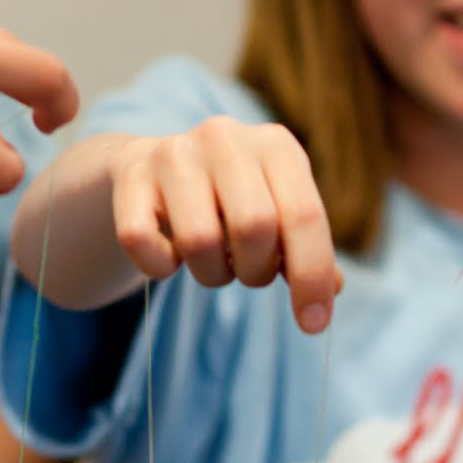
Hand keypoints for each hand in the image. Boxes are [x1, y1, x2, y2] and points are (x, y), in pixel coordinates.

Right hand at [109, 117, 341, 332]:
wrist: (151, 167)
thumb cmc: (228, 200)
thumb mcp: (275, 214)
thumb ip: (303, 251)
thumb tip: (332, 290)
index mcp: (275, 145)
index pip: (304, 215)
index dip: (312, 275)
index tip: (312, 324)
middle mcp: (225, 138)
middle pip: (254, 227)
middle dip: (255, 271)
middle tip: (247, 272)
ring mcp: (174, 152)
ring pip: (198, 239)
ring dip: (210, 274)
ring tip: (211, 262)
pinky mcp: (130, 174)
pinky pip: (142, 241)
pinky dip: (158, 266)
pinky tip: (168, 254)